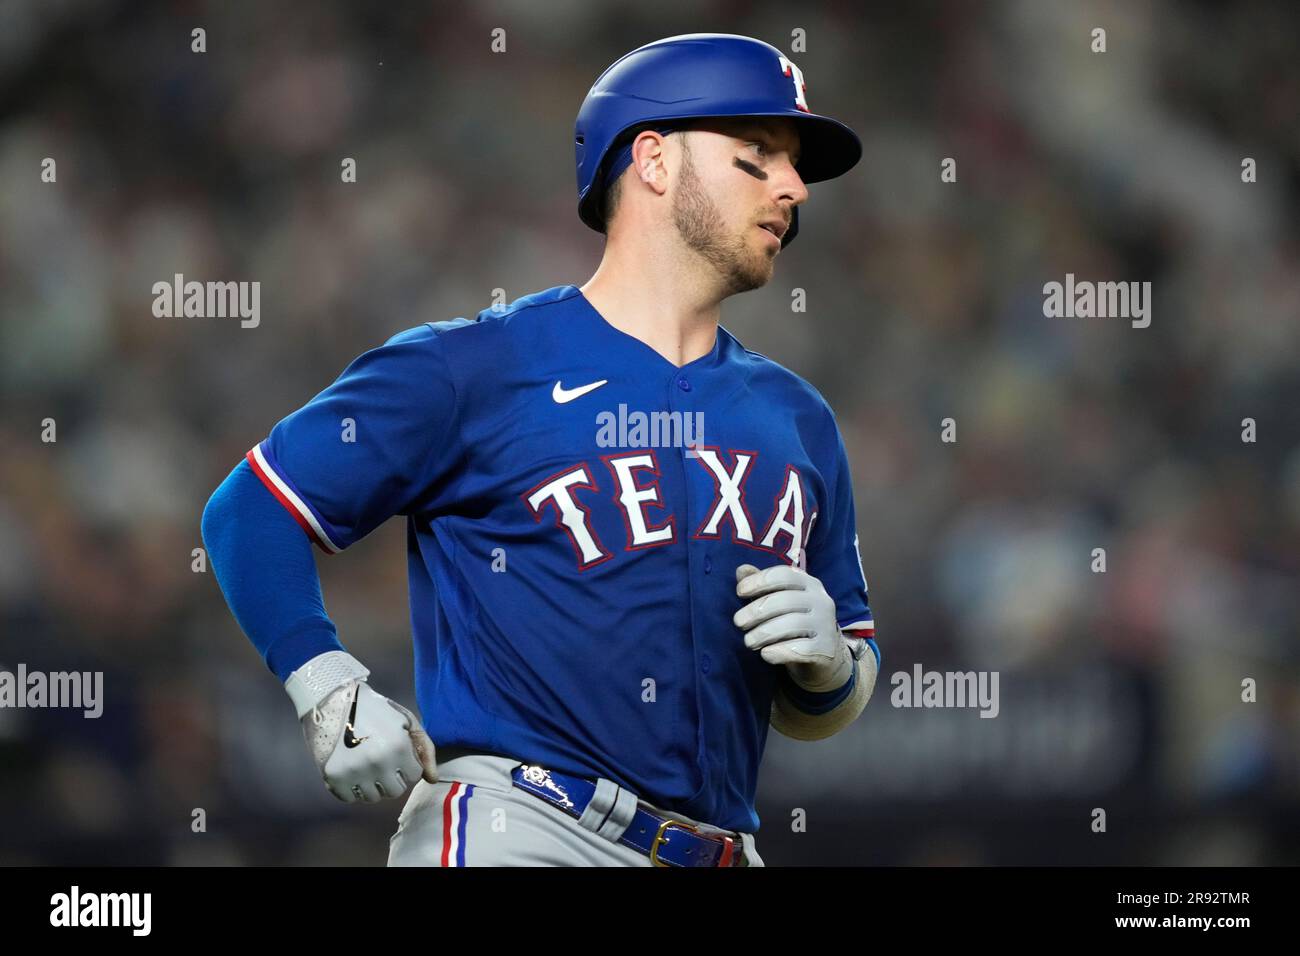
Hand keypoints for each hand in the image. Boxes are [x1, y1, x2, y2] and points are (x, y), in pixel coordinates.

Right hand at [286, 652, 437, 803]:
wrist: (333, 700)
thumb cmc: (375, 710)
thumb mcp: (406, 721)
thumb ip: (424, 750)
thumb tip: (433, 780)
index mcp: (398, 747)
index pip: (413, 776)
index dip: (407, 764)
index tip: (397, 753)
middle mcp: (377, 763)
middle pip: (395, 791)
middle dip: (393, 778)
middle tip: (382, 760)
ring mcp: (354, 772)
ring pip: (373, 797)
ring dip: (372, 784)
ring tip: (366, 764)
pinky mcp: (333, 777)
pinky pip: (350, 798)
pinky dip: (351, 788)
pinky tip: (351, 769)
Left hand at [734, 564, 852, 691]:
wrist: (825, 655)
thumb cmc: (794, 622)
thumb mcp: (779, 600)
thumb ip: (762, 585)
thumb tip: (741, 570)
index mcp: (809, 584)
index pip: (784, 575)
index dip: (759, 581)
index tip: (740, 592)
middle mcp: (821, 600)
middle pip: (784, 601)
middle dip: (755, 611)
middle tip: (739, 623)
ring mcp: (825, 625)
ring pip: (791, 625)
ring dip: (763, 633)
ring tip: (749, 641)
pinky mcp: (826, 649)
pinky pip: (798, 649)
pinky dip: (777, 652)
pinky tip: (765, 653)